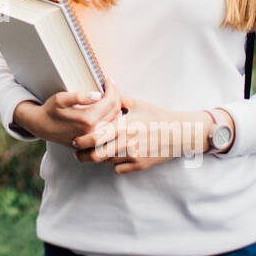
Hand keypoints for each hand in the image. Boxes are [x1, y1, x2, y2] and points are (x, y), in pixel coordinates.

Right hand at [13, 76, 123, 147]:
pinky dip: (113, 116)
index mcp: (87, 119)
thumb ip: (79, 97)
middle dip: (116, 95)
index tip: (109, 80)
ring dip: (116, 106)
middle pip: (116, 111)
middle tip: (112, 85)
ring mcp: (94, 138)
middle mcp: (94, 131)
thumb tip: (97, 95)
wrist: (41, 127)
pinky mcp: (93, 141)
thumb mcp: (60, 99)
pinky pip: (109, 128)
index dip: (113, 88)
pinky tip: (109, 108)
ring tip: (111, 94)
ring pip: (115, 120)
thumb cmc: (50, 111)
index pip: (110, 102)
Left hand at [71, 95, 205, 173]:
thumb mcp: (138, 104)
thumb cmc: (158, 116)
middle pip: (97, 154)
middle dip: (83, 155)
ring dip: (100, 158)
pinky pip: (119, 169)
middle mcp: (127, 142)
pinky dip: (115, 164)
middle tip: (78, 152)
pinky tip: (116, 156)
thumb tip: (103, 86)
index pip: (96, 136)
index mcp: (124, 126)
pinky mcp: (140, 165)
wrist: (180, 133)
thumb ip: (117, 99)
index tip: (75, 139)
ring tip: (95, 153)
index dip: (82, 140)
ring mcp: (134, 156)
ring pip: (107, 162)